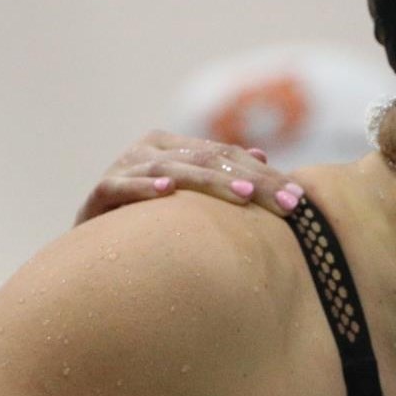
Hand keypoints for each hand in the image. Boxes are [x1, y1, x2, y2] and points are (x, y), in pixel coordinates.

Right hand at [75, 131, 304, 225]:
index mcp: (176, 147)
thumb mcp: (191, 200)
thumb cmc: (151, 223)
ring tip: (245, 196)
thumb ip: (222, 175)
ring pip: (172, 169)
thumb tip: (261, 154)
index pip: (229, 155)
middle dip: (253, 182)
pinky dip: (143, 188)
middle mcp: (149, 150)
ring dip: (209, 182)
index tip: (302, 199)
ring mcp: (123, 169)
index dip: (266, 175)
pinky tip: (167, 193)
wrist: (94, 248)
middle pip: (209, 160)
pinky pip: (120, 187)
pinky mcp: (98, 194)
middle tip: (289, 204)